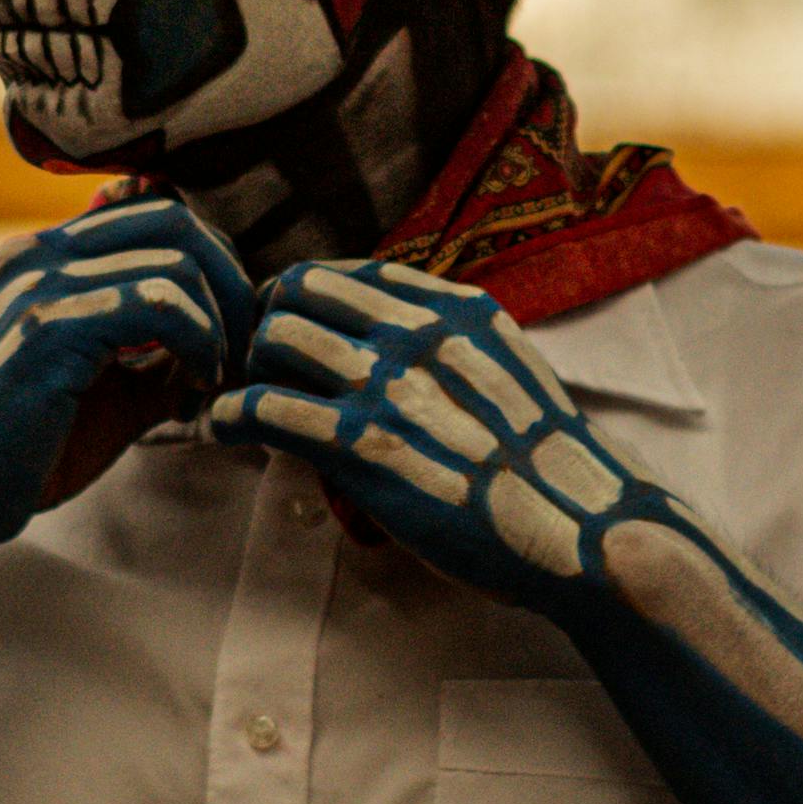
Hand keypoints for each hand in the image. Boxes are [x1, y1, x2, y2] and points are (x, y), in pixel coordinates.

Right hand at [0, 197, 256, 567]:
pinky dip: (199, 342)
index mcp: (40, 256)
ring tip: (215, 375)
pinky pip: (157, 304)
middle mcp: (36, 254)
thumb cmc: (22, 452)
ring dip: (219, 320)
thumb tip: (225, 327)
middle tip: (241, 344)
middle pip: (172, 218)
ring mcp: (38, 286)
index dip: (208, 260)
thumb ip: (153, 345)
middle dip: (228, 280)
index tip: (226, 325)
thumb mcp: (103, 385)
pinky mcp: (47, 330)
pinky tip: (194, 386)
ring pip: (173, 258)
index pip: (149, 209)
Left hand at [206, 257, 645, 614]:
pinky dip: (229, 417)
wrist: (583, 530)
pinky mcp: (364, 449)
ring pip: (273, 341)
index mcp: (452, 308)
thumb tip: (395, 342)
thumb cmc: (547, 464)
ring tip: (235, 400)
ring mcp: (389, 387)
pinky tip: (220, 430)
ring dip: (242, 369)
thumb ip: (450, 344)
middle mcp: (416, 332)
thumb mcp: (506, 369)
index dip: (303, 300)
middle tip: (251, 367)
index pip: (344, 273)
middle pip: (295, 293)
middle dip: (264, 326)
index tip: (287, 329)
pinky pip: (265, 412)